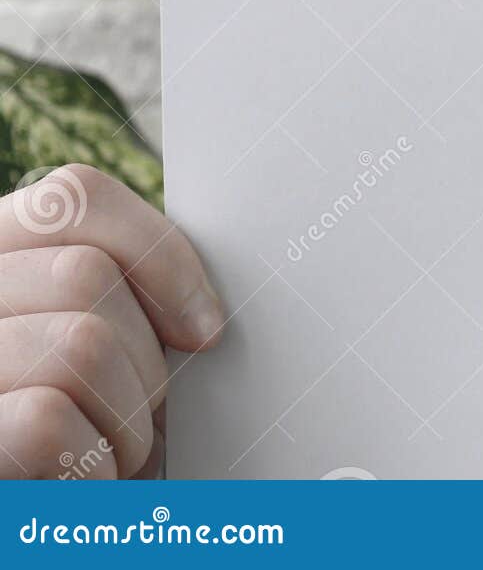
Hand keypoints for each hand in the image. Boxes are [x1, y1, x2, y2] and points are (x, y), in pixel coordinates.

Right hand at [0, 165, 221, 478]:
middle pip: (85, 274)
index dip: (158, 252)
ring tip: (108, 457)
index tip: (203, 328)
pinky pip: (47, 420)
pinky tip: (80, 486)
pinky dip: (92, 465)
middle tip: (138, 419)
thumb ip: (132, 298)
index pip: (74, 197)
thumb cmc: (97, 436)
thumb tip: (204, 300)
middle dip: (146, 360)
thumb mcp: (119, 353)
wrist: (63, 516)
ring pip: (79, 341)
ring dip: (126, 419)